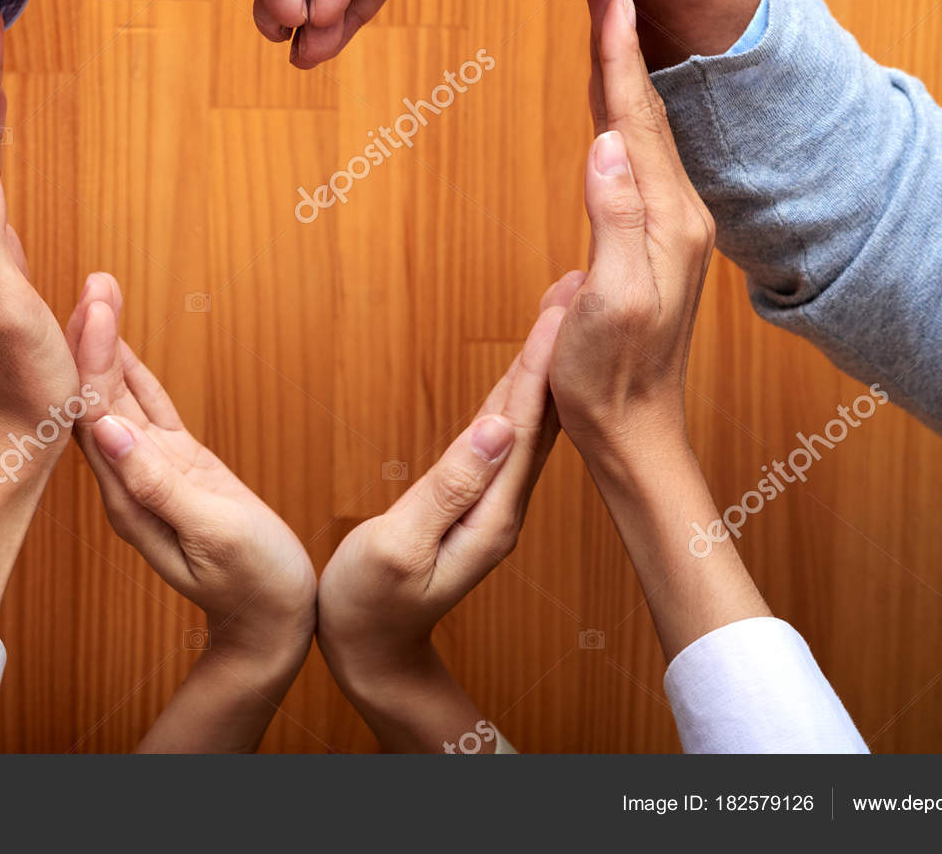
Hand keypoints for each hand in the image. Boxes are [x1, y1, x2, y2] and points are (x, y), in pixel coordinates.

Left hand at [65, 272, 315, 750]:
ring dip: (108, 347)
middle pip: (97, 400)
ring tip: (100, 291)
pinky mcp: (178, 468)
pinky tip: (122, 341)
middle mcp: (128, 482)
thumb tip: (109, 428)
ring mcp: (151, 473)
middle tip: (93, 281)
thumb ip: (160, 483)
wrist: (274, 625)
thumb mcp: (212, 535)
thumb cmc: (254, 586)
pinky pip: (150, 410)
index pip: (96, 417)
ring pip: (120, 399)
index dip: (89, 361)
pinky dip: (134, 371)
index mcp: (129, 498)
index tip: (90, 309)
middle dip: (90, 339)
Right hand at [315, 303, 564, 751]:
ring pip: (524, 421)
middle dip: (555, 350)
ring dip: (540, 366)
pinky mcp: (474, 502)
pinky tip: (520, 370)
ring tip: (557, 311)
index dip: (540, 365)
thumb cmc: (368, 604)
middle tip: (573, 288)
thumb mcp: (400, 547)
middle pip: (538, 415)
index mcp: (490, 513)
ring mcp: (492, 504)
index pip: (524, 425)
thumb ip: (447, 487)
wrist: (370, 653)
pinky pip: (502, 435)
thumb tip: (493, 426)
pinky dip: (514, 393)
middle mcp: (503, 504)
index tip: (559, 311)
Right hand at [548, 0, 714, 470]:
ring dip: (623, 76)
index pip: (636, 120)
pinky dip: (618, 117)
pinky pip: (633, 161)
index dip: (618, 56)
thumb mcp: (609, 303)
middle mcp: (677, 215)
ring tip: (608, 26)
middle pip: (646, 113)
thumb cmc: (608, 379)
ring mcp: (666, 229)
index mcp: (667, 221)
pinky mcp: (648, 243)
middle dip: (624, 47)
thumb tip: (606, 145)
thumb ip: (614, 222)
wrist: (632, 433)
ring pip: (642, 132)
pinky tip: (608, 109)